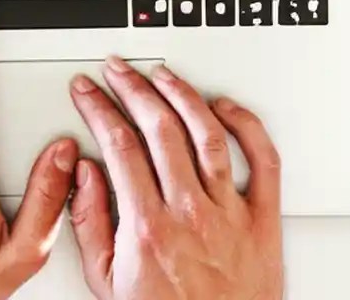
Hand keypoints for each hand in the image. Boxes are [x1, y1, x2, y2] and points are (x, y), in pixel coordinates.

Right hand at [68, 57, 284, 299]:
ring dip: (181, 95)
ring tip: (162, 75)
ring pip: (206, 133)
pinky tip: (224, 107)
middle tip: (118, 70)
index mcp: (147, 228)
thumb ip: (90, 223)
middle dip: (132, 88)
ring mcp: (230, 214)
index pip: (118, 146)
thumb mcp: (107, 283)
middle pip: (158, 128)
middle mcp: (190, 214)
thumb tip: (85, 175)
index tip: (87, 91)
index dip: (98, 108)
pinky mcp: (264, 221)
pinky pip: (263, 160)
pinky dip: (246, 125)